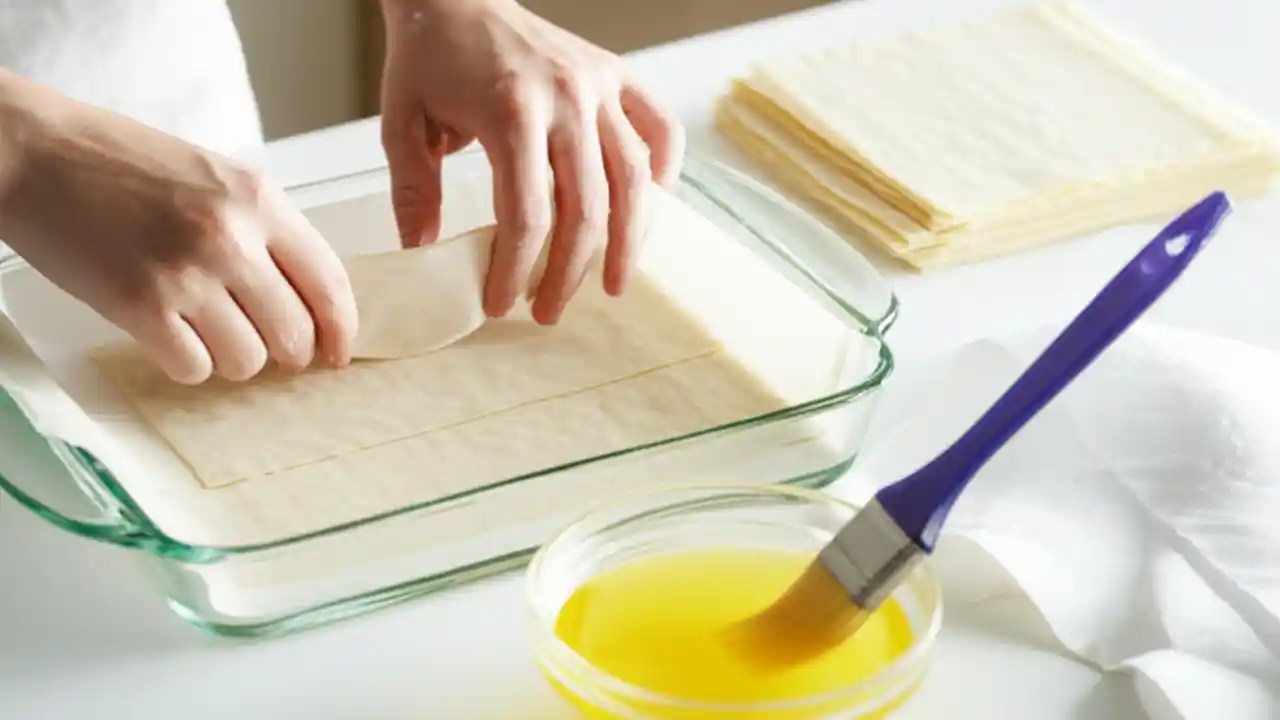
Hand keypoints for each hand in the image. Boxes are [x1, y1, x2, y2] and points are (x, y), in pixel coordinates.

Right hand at [0, 71, 357, 383]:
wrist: (36, 153)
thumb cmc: (124, 164)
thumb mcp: (217, 178)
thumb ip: (266, 232)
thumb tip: (309, 301)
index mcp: (260, 200)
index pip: (330, 282)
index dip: (342, 329)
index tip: (339, 352)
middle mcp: (232, 238)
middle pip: (296, 334)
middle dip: (287, 353)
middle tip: (266, 345)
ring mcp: (187, 275)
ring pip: (248, 361)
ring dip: (233, 358)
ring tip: (206, 330)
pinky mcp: (140, 307)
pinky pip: (194, 369)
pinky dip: (188, 363)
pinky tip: (171, 335)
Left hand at [379, 0, 684, 323]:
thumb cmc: (429, 56)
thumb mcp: (400, 121)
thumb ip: (413, 188)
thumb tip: (424, 251)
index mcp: (511, 112)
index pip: (526, 215)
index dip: (516, 270)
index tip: (502, 304)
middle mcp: (566, 99)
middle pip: (586, 209)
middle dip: (570, 272)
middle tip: (549, 312)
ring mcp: (598, 86)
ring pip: (634, 180)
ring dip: (629, 242)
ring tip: (615, 285)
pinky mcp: (617, 74)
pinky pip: (661, 127)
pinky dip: (665, 169)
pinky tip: (650, 207)